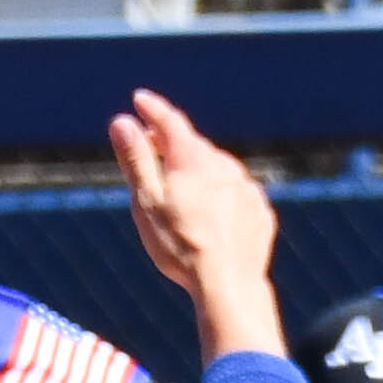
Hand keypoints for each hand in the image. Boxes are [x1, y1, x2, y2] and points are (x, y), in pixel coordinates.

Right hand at [113, 91, 274, 298]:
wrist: (229, 284)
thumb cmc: (180, 244)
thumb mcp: (147, 201)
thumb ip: (136, 159)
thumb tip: (122, 122)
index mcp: (192, 158)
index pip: (170, 121)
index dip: (153, 108)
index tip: (139, 99)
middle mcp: (224, 164)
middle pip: (194, 145)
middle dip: (171, 143)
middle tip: (151, 145)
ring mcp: (247, 187)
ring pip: (218, 170)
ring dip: (199, 171)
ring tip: (182, 190)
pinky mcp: (260, 211)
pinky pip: (237, 195)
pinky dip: (222, 197)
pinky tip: (212, 218)